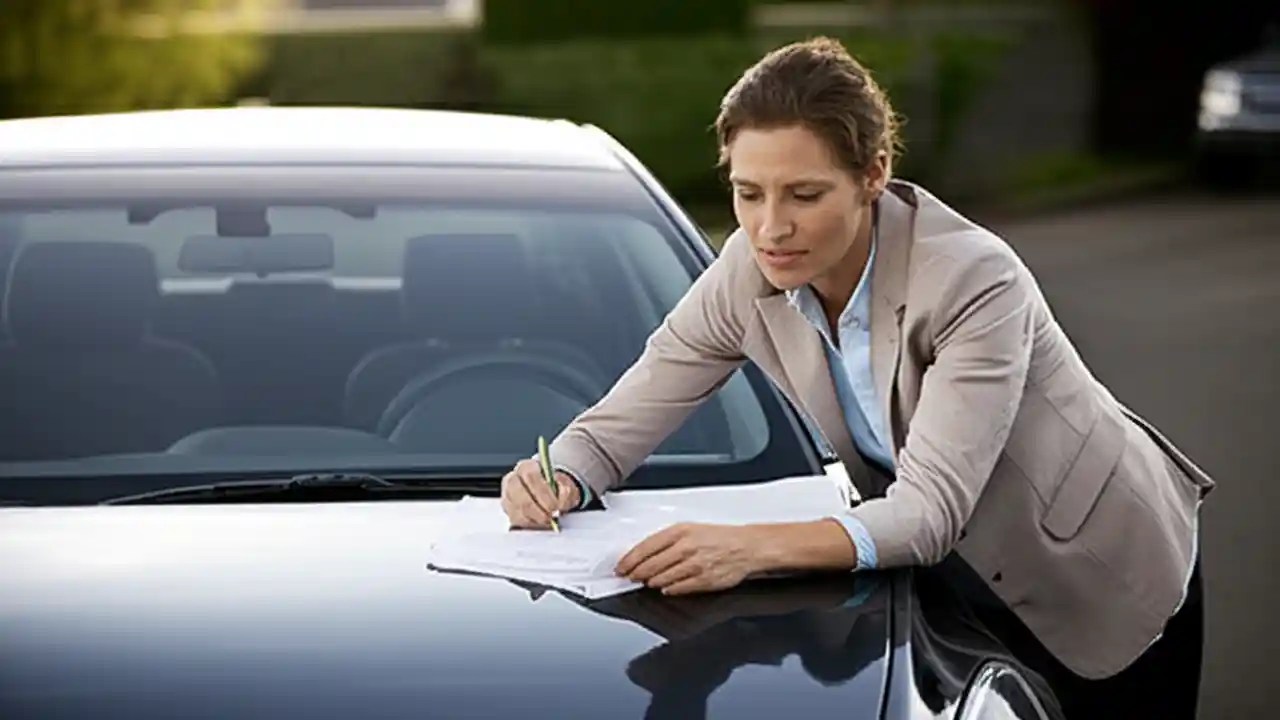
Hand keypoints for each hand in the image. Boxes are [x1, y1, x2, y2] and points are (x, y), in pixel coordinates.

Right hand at [500, 458, 580, 528]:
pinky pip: (516, 520)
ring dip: (535, 518)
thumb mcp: (566, 485)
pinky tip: (540, 522)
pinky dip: (530, 524)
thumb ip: (566, 491)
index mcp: (527, 467)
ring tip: (548, 520)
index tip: (555, 506)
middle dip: (538, 510)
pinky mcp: (508, 511)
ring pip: (517, 510)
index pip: (531, 476)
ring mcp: (508, 496)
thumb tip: (561, 501)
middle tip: (551, 517)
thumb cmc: (555, 487)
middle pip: (520, 495)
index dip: (543, 492)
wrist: (549, 493)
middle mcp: (513, 480)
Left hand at [615, 523, 761, 595]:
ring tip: (647, 582)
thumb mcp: (690, 529)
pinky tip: (666, 588)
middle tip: (629, 577)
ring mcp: (694, 565)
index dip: (629, 560)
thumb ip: (667, 541)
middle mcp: (686, 547)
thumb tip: (643, 554)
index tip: (620, 567)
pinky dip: (669, 589)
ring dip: (651, 582)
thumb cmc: (718, 537)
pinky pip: (679, 588)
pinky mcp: (703, 580)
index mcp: (680, 531)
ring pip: (662, 578)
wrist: (746, 547)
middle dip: (636, 573)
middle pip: (650, 565)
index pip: (645, 547)